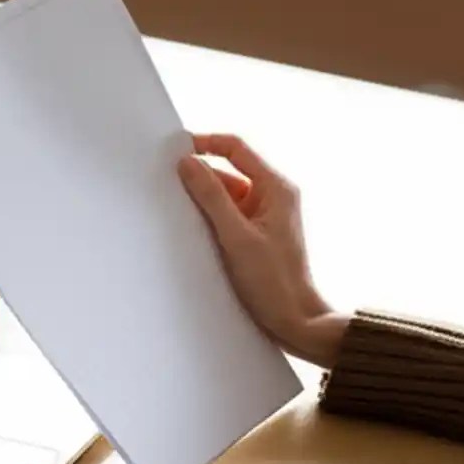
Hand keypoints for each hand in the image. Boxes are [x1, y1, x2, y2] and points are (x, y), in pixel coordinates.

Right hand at [177, 133, 347, 367]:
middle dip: (200, 178)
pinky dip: (211, 220)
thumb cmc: (273, 280)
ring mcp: (266, 215)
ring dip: (204, 203)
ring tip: (180, 216)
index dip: (206, 143)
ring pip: (226, 196)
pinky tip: (194, 233)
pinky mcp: (257, 234)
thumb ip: (211, 196)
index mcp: (276, 187)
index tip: (176, 151)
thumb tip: (187, 163)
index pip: (236, 148)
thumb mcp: (236, 236)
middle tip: (168, 188)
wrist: (295, 320)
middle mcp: (274, 196)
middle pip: (229, 172)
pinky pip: (229, 216)